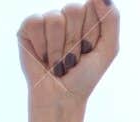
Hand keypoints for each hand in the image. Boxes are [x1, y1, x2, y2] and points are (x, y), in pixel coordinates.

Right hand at [19, 1, 118, 121]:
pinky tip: (44, 58)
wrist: (62, 95)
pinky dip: (44, 46)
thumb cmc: (85, 74)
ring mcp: (46, 20)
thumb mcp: (108, 49)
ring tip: (59, 61)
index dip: (93, 32)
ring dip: (60, 48)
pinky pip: (36, 23)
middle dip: (77, 39)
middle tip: (74, 57)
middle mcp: (65, 16)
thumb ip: (111, 20)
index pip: (92, 7)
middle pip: (73, 9)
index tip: (90, 49)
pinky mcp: (28, 27)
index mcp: (86, 18)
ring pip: (55, 18)